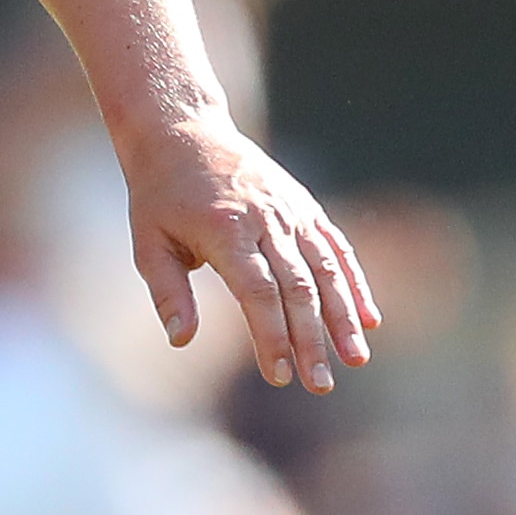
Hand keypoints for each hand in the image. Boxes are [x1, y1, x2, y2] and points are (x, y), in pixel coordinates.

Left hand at [122, 113, 381, 392]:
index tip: (278, 376)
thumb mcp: (147, 240)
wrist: (182, 129)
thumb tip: (180, 340)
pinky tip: (368, 319)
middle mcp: (265, 219)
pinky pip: (335, 247)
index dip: (271, 335)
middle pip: (297, 287)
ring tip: (355, 359)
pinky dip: (354, 282)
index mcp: (225, 229)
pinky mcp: (304, 206)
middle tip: (319, 384)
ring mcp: (290, 210)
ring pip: (325, 269)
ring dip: (343, 316)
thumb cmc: (160, 194)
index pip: (257, 292)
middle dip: (311, 339)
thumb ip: (166, 291)